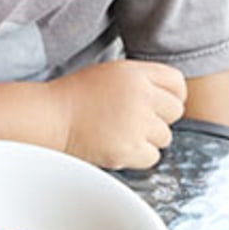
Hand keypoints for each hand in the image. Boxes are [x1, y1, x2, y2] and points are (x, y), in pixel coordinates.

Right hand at [49, 60, 185, 168]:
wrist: (52, 117)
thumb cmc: (76, 96)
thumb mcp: (112, 73)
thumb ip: (142, 80)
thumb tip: (170, 97)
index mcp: (136, 73)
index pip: (177, 83)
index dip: (172, 95)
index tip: (160, 104)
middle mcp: (141, 96)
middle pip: (175, 111)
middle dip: (159, 117)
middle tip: (135, 120)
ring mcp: (136, 124)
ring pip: (165, 137)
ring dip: (148, 138)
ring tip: (122, 133)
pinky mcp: (128, 149)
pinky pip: (152, 157)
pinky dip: (138, 156)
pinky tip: (119, 146)